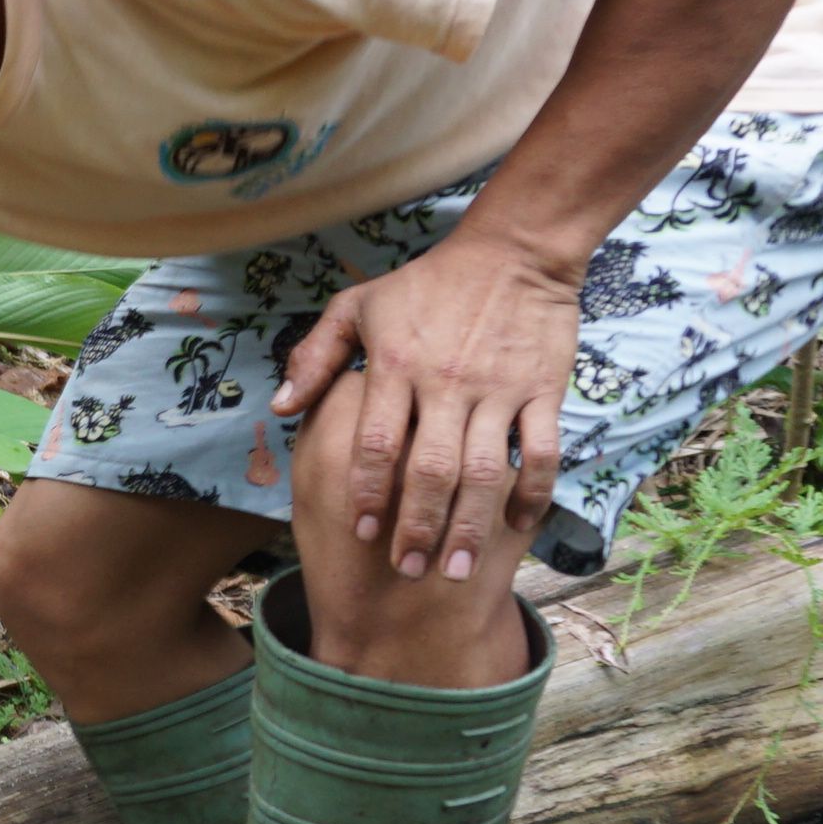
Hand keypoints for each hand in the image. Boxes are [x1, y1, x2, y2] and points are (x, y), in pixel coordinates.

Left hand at [274, 230, 584, 583]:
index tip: (359, 532)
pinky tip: (515, 526)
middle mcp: (446, 382)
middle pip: (429, 469)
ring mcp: (497, 389)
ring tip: (455, 570)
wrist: (513, 252)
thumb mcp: (357, 305)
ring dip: (470, 525)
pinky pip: (541, 451)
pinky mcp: (542, 390)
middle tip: (408, 571)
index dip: (366, 491)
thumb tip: (280, 407)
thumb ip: (315, 356)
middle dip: (417, 526)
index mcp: (395, 364)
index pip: (375, 441)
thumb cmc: (426, 282)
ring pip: (485, 471)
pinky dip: (532, 493)